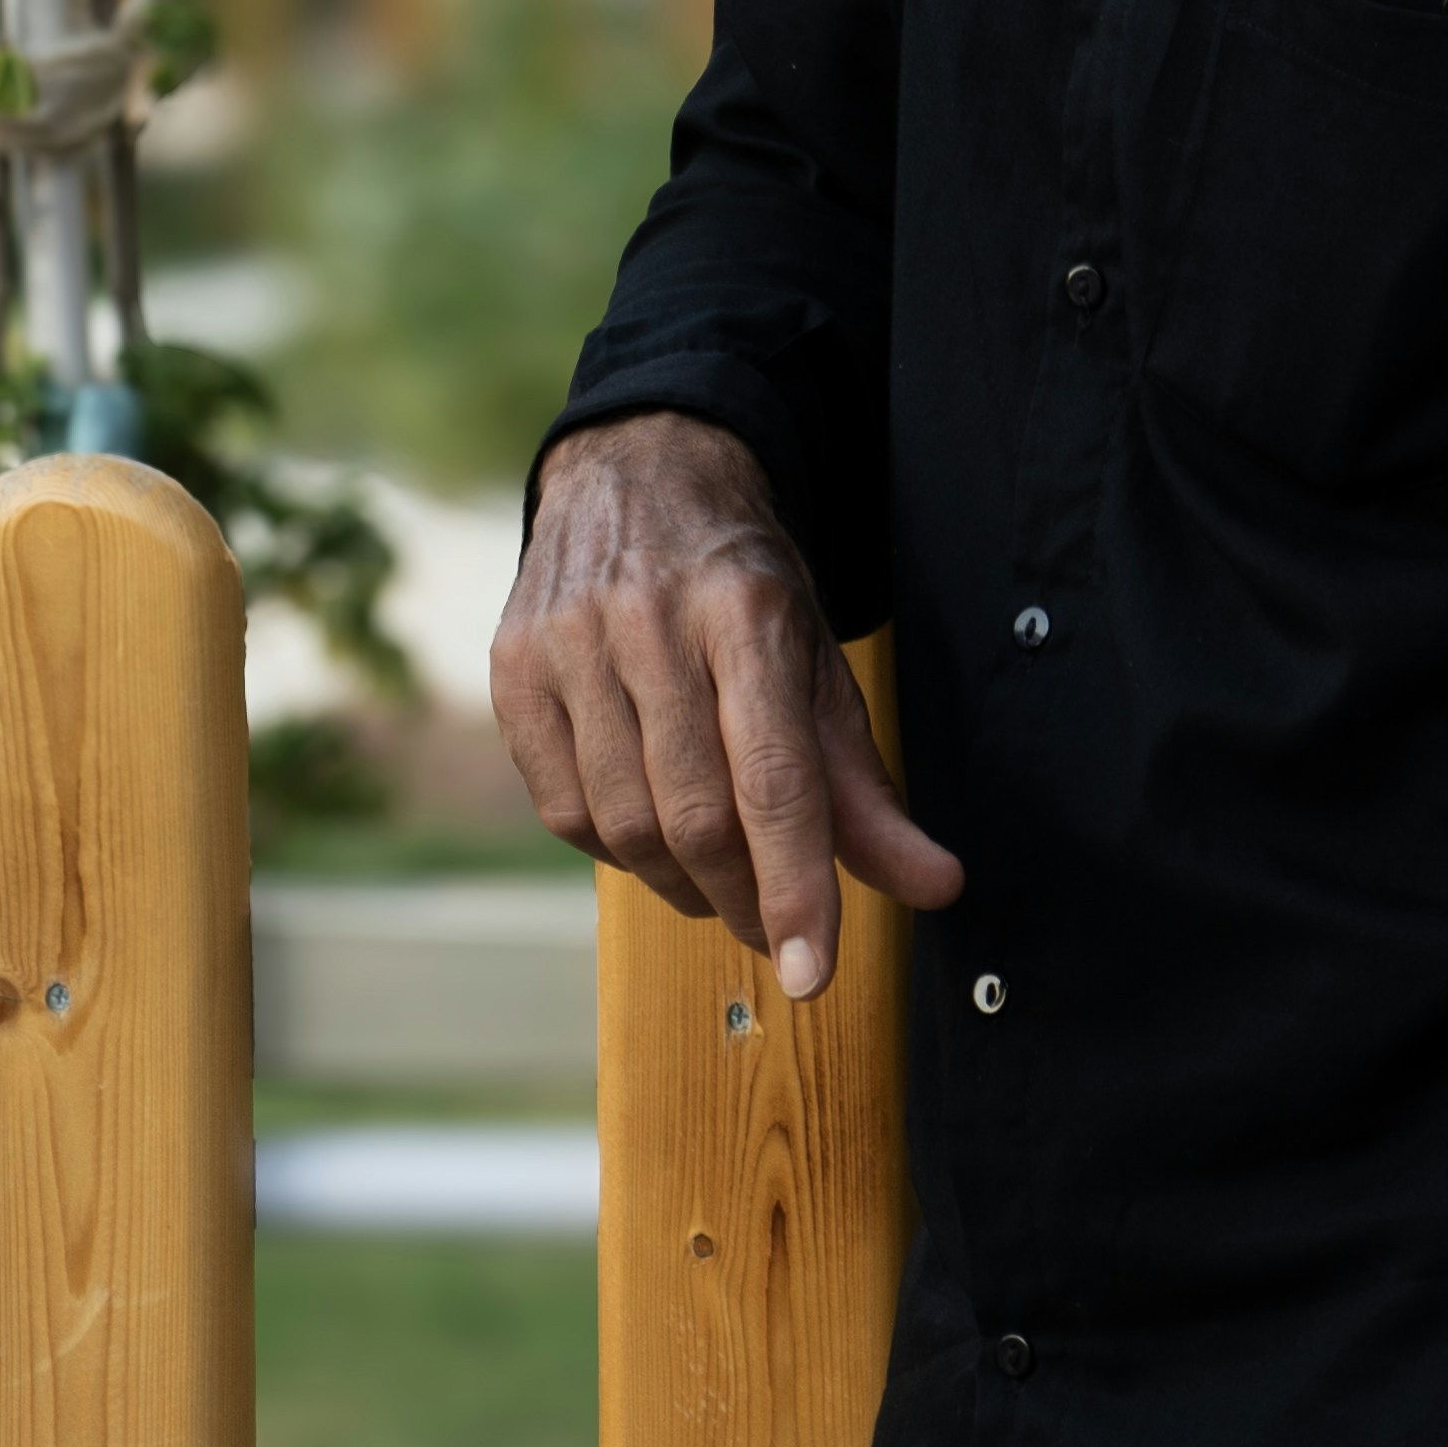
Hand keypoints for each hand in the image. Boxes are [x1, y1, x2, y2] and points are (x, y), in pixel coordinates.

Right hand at [491, 411, 961, 1001]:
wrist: (638, 472)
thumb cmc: (741, 584)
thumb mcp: (819, 663)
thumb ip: (867, 787)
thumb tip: (935, 886)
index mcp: (747, 613)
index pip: (774, 781)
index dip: (796, 888)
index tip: (812, 973)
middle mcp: (650, 621)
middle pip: (696, 817)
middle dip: (744, 900)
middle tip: (773, 928)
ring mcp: (569, 641)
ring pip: (623, 825)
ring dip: (681, 884)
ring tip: (717, 879)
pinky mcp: (512, 666)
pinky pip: (563, 807)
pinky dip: (613, 847)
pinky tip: (648, 827)